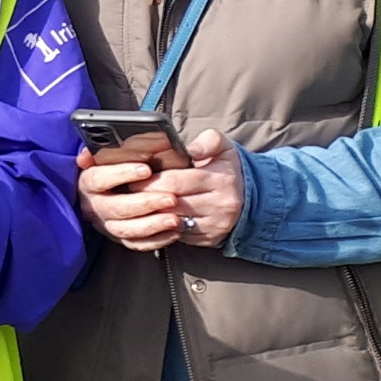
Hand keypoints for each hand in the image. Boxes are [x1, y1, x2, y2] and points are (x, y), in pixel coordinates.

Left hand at [77, 133, 243, 253]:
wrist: (252, 198)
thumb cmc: (228, 169)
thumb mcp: (223, 147)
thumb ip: (207, 141)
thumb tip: (189, 150)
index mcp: (221, 179)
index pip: (177, 181)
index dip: (152, 181)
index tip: (134, 179)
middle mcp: (220, 204)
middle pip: (172, 202)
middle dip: (147, 198)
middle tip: (128, 192)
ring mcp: (215, 225)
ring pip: (174, 222)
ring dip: (152, 215)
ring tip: (136, 206)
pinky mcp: (210, 238)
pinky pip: (181, 235)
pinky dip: (164, 227)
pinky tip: (153, 218)